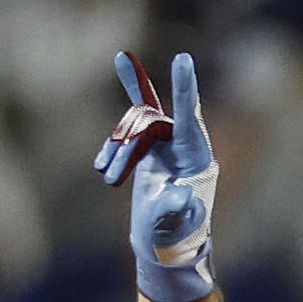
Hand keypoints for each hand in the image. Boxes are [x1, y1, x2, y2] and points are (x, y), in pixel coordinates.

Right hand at [94, 50, 219, 301]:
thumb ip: (176, 209)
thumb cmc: (172, 236)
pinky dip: (128, 98)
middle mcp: (183, 145)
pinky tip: (121, 61)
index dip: (184, 89)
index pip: (188, 120)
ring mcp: (166, 142)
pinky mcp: (151, 145)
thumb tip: (184, 196)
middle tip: (112, 146)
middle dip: (128, 146)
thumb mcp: (171, 225)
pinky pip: (138, 115)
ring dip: (118, 151)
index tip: (183, 59)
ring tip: (107, 175)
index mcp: (195, 159)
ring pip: (136, 128)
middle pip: (152, 125)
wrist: (163, 243)